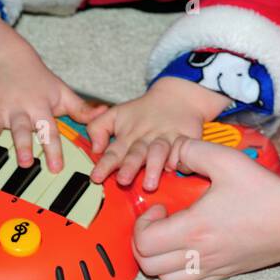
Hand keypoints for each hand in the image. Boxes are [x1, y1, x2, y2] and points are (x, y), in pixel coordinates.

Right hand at [0, 50, 105, 173]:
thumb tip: (105, 115)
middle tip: (24, 163)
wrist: (8, 57)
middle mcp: (19, 108)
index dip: (53, 149)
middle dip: (23, 145)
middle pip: (21, 129)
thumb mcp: (62, 92)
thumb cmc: (39, 79)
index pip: (49, 130)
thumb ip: (82, 109)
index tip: (56, 168)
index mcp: (40, 106)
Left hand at [86, 78, 229, 187]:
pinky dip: (180, 159)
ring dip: (154, 167)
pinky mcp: (184, 140)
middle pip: (137, 154)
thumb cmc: (143, 111)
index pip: (114, 152)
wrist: (177, 96)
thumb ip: (98, 128)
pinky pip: (183, 150)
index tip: (96, 177)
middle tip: (123, 180)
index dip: (105, 165)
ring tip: (150, 184)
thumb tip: (95, 149)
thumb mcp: (116, 114)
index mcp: (128, 136)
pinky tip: (176, 168)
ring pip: (159, 153)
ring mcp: (166, 140)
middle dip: (129, 167)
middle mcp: (146, 139)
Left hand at [132, 138, 279, 279]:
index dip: (141, 223)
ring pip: (165, 278)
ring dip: (159, 258)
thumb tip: (174, 152)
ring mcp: (212, 267)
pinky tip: (191, 243)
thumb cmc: (266, 193)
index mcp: (195, 228)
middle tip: (158, 220)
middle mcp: (199, 254)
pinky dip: (178, 267)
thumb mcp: (228, 160)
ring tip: (171, 233)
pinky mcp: (224, 273)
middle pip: (148, 265)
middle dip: (143, 241)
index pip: (144, 242)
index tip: (158, 206)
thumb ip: (193, 150)